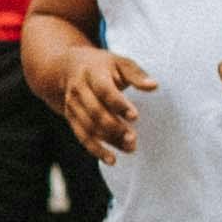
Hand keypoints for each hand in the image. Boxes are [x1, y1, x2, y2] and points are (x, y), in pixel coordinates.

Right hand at [37, 44, 155, 163]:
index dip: (118, 104)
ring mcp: (73, 105)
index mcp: (92, 73)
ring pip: (88, 126)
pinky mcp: (71, 117)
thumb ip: (137, 74)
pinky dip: (96, 149)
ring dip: (108, 140)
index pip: (104, 90)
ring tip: (130, 148)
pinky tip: (111, 159)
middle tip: (133, 138)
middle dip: (114, 127)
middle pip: (95, 111)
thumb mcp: (120, 62)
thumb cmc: (103, 65)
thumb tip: (154, 86)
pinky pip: (82, 136)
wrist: (68, 67)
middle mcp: (79, 90)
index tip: (135, 116)